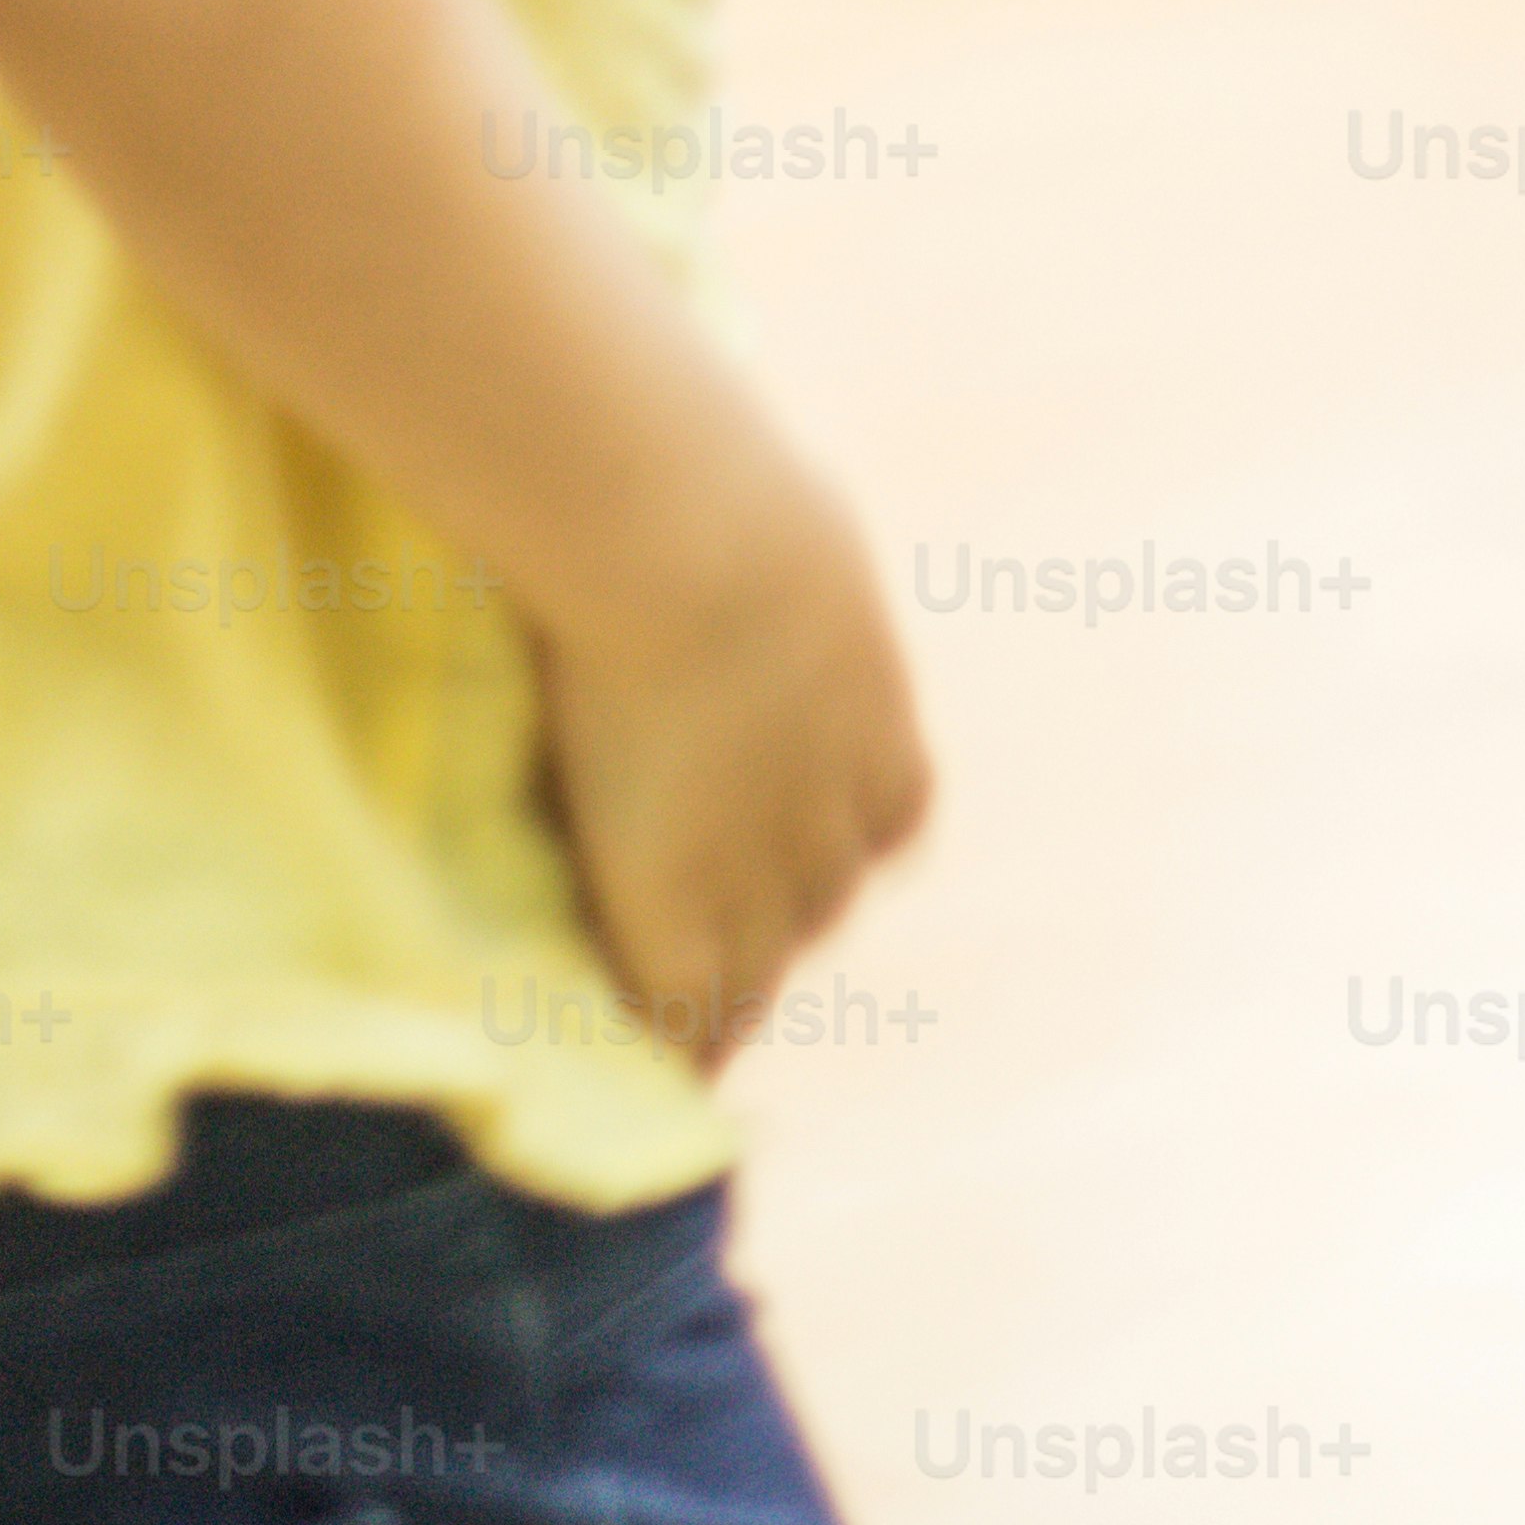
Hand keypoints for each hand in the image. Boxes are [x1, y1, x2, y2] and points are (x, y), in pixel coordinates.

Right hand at [523, 459, 935, 1074]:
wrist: (689, 547)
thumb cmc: (718, 493)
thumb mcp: (773, 518)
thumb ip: (760, 540)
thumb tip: (707, 456)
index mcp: (873, 714)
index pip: (887, 815)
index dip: (843, 839)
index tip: (802, 860)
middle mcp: (838, 805)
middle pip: (826, 898)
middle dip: (786, 919)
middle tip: (733, 956)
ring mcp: (759, 865)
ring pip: (764, 961)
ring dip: (730, 985)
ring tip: (690, 1027)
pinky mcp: (678, 906)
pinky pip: (682, 1006)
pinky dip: (670, 1039)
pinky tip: (638, 1068)